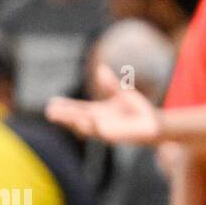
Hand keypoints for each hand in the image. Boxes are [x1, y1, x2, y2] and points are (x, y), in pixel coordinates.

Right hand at [45, 64, 161, 143]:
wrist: (154, 123)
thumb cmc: (137, 109)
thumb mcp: (122, 93)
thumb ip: (110, 83)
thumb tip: (100, 68)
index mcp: (98, 112)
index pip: (78, 109)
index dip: (65, 107)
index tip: (51, 103)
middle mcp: (99, 122)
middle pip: (78, 120)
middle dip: (65, 117)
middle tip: (50, 112)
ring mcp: (107, 130)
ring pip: (89, 128)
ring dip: (78, 124)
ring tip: (69, 118)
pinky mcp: (118, 136)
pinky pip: (106, 133)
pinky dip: (98, 128)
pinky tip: (93, 121)